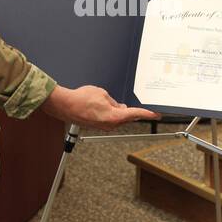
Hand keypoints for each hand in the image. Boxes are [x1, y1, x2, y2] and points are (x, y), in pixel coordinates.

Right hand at [41, 84, 158, 128]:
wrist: (64, 105)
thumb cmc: (81, 99)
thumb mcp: (103, 94)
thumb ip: (114, 101)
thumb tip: (119, 107)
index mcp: (114, 117)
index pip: (135, 114)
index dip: (147, 114)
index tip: (156, 114)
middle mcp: (110, 125)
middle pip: (127, 118)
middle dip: (132, 111)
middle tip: (139, 106)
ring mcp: (103, 127)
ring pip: (118, 119)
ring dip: (119, 111)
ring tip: (111, 101)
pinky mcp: (97, 126)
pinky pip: (109, 120)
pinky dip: (111, 114)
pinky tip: (105, 106)